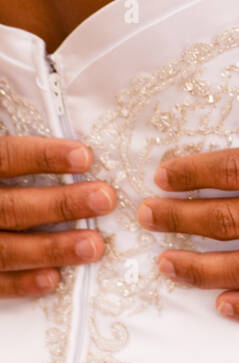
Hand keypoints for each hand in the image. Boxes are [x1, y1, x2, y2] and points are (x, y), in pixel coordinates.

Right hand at [0, 136, 115, 298]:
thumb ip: (5, 123)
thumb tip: (35, 79)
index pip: (5, 157)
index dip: (43, 156)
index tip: (85, 156)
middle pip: (10, 206)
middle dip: (60, 205)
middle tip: (104, 199)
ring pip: (4, 248)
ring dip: (50, 249)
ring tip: (93, 245)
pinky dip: (19, 283)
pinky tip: (53, 279)